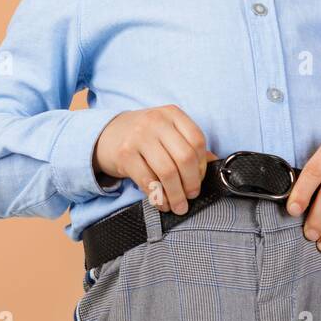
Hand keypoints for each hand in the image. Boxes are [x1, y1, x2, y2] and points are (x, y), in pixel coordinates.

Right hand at [92, 105, 215, 214]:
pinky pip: (148, 181)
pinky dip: (158, 197)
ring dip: (176, 195)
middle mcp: (156, 121)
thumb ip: (189, 144)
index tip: (199, 179)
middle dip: (191, 183)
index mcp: (172, 113)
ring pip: (167, 172)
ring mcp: (138, 137)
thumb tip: (214, 164)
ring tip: (179, 206)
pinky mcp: (124, 154)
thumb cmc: (144, 135)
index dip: (202, 164)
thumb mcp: (167, 131)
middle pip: (185, 157)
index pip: (197, 140)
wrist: (106, 133)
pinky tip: (162, 203)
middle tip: (191, 196)